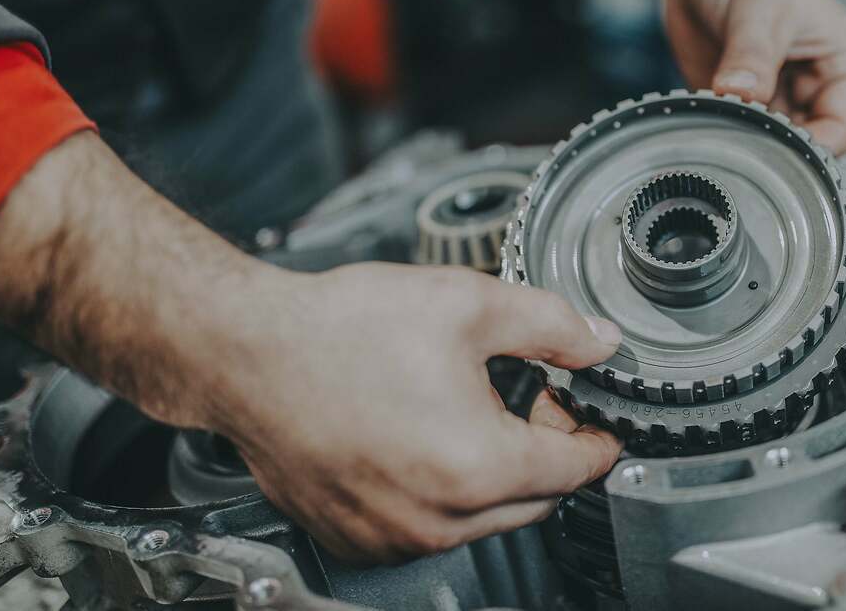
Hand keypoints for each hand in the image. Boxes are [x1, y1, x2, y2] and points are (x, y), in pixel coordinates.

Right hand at [0, 133, 621, 562]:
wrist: (245, 353)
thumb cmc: (341, 331)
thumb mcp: (468, 304)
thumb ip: (551, 326)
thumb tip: (599, 344)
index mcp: (476, 467)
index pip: (577, 469)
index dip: (594, 434)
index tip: (592, 416)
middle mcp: (437, 520)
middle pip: (537, 499)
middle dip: (544, 451)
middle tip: (524, 395)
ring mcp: (392, 538)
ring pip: (485, 520)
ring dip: (496, 475)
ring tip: (464, 411)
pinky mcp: (357, 540)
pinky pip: (430, 529)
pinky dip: (443, 495)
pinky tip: (420, 439)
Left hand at [641, 0, 845, 152]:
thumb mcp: (756, 12)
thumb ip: (752, 57)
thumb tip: (745, 93)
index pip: (844, 127)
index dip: (815, 147)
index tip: (780, 152)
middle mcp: (819, 86)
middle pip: (810, 145)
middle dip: (779, 148)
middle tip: (747, 138)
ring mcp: (782, 100)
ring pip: (775, 148)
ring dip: (751, 144)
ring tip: (729, 124)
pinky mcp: (748, 109)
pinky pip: (743, 140)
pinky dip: (729, 138)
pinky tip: (715, 120)